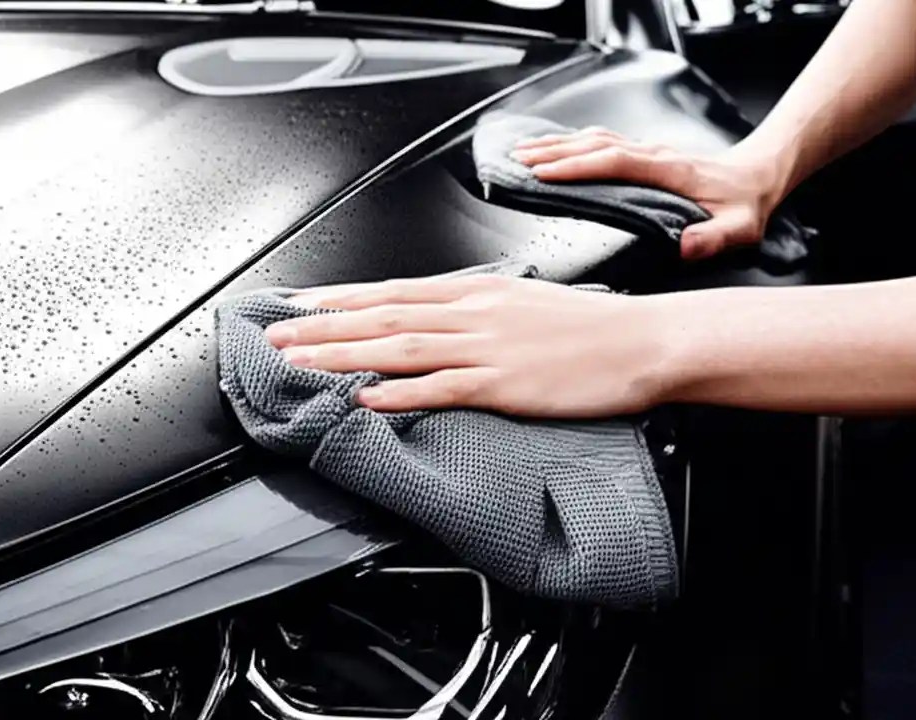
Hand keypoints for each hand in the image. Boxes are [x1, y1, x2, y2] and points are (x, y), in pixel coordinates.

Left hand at [263, 273, 678, 417]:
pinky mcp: (505, 382)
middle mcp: (473, 311)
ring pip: (398, 346)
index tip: (299, 303)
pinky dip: (399, 390)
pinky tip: (365, 396)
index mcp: (476, 290)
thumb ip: (477, 310)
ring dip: (342, 354)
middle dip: (321, 326)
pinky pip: (442, 386)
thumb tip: (437, 318)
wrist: (641, 341)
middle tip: (274, 335)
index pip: (392, 290)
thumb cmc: (589, 327)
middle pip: (381, 315)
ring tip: (298, 362)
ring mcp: (487, 345)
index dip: (339, 299)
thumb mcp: (524, 302)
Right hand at [510, 128, 785, 259]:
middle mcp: (654, 154)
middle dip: (554, 151)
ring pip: (596, 139)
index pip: (615, 162)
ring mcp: (648, 150)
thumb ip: (715, 239)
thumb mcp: (741, 229)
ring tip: (522, 151)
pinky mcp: (644, 153)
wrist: (759, 175)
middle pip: (596, 144)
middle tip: (518, 160)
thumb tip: (684, 246)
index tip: (545, 174)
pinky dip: (573, 143)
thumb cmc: (747, 204)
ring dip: (558, 143)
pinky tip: (554, 148)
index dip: (578, 166)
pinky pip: (602, 142)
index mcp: (670, 170)